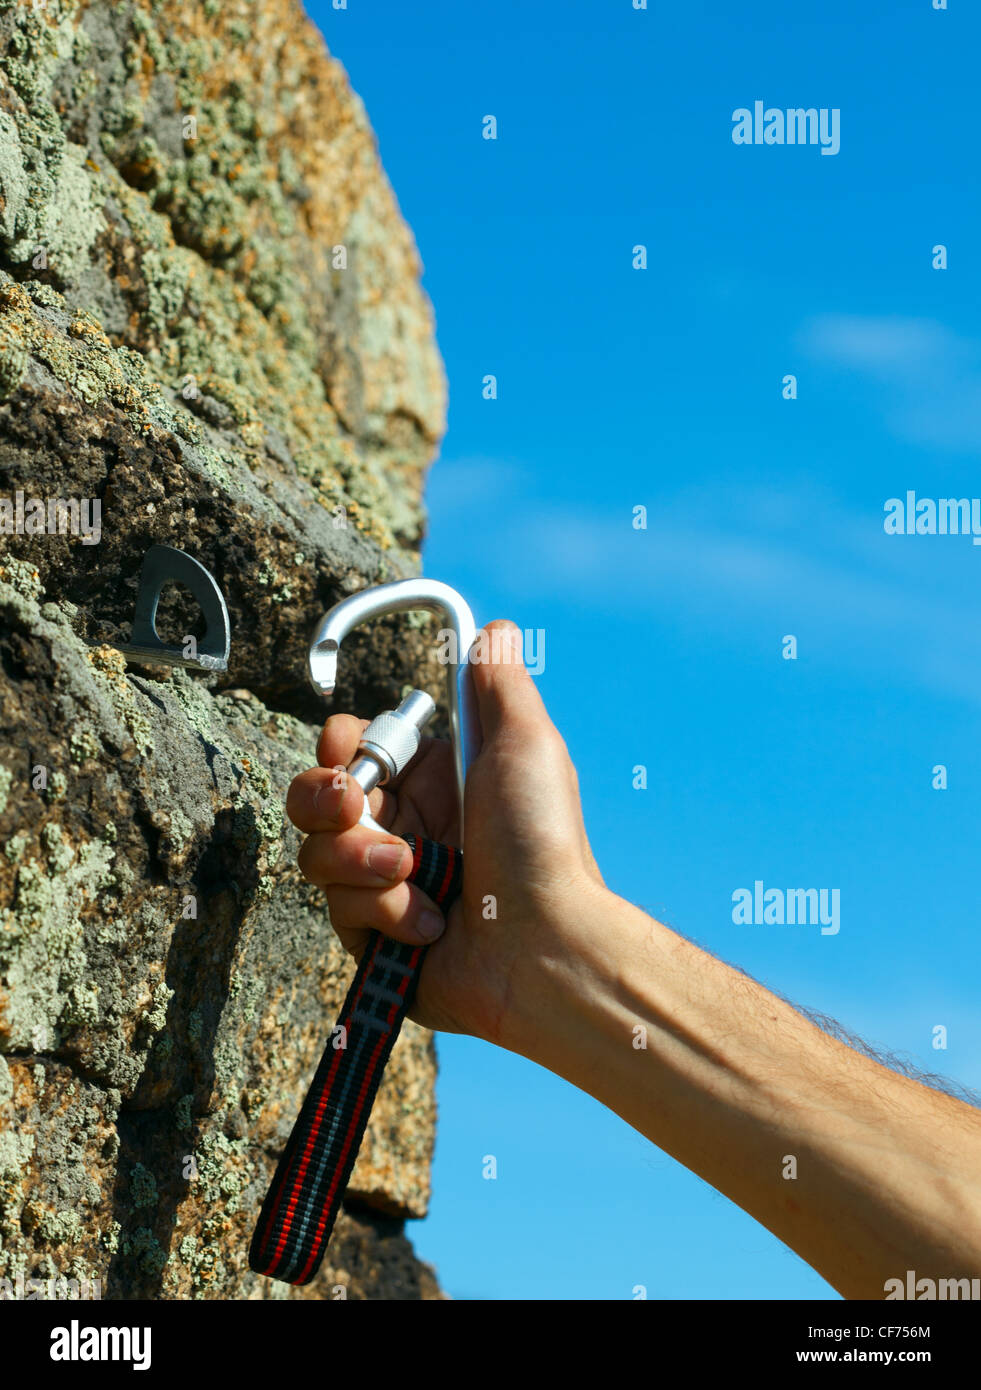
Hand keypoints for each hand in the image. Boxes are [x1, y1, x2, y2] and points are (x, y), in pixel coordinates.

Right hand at [286, 620, 606, 1042]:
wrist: (542, 946)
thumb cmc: (541, 843)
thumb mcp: (528, 746)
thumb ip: (499, 683)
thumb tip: (494, 629)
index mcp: (435, 781)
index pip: (354, 747)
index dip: (339, 744)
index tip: (345, 747)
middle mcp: (405, 828)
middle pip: (315, 796)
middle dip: (325, 798)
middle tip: (354, 806)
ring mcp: (384, 884)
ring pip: (316, 852)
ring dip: (363, 860)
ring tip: (417, 875)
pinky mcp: (373, 936)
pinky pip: (337, 908)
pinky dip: (383, 911)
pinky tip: (430, 923)